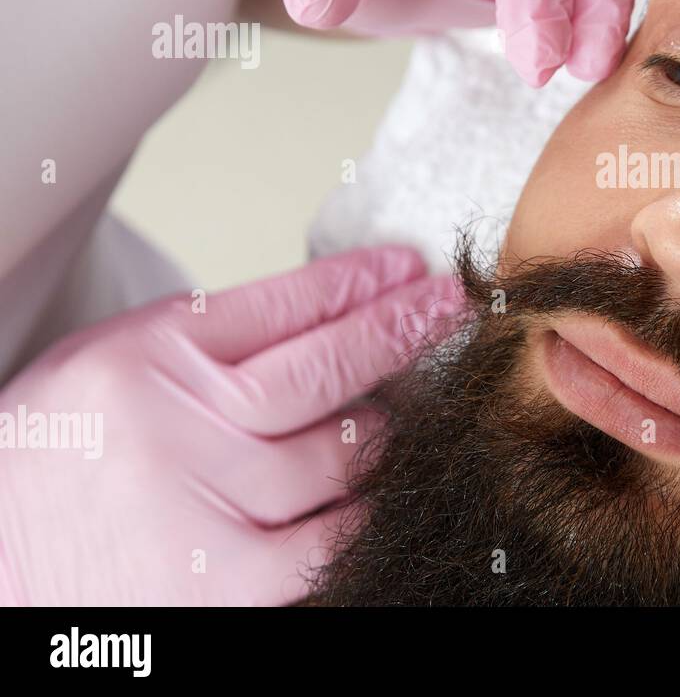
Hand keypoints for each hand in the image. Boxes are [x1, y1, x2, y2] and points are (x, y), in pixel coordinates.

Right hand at [0, 246, 452, 604]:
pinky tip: (375, 489)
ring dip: (384, 430)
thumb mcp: (109, 366)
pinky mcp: (226, 587)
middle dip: (401, 330)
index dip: (359, 282)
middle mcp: (176, 425)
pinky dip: (360, 513)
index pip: (284, 302)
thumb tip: (334, 314)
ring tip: (401, 411)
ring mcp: (204, 508)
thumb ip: (207, 343)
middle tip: (445, 306)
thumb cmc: (57, 464)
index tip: (408, 268)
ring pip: (343, 455)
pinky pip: (331, 539)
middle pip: (328, 368)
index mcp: (145, 357)